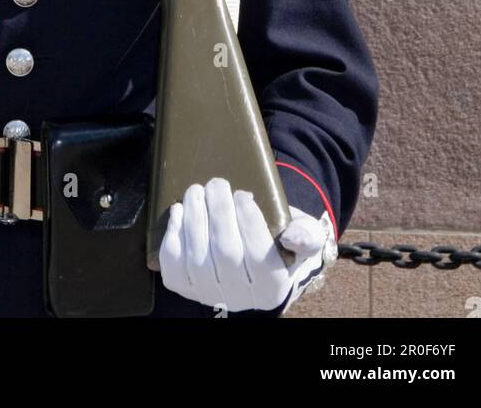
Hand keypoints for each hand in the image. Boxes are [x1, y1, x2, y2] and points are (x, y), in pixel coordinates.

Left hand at [158, 177, 337, 313]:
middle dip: (219, 212)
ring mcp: (210, 295)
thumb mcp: (304, 235)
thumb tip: (294, 237)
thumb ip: (307, 235)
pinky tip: (179, 212)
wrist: (255, 259)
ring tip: (196, 190)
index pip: (259, 257)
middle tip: (217, 183)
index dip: (249, 223)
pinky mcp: (185, 287)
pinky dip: (173, 235)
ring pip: (197, 257)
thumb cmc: (279, 240)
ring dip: (194, 217)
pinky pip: (173, 265)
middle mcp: (241, 298)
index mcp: (272, 286)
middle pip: (226, 254)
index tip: (243, 194)